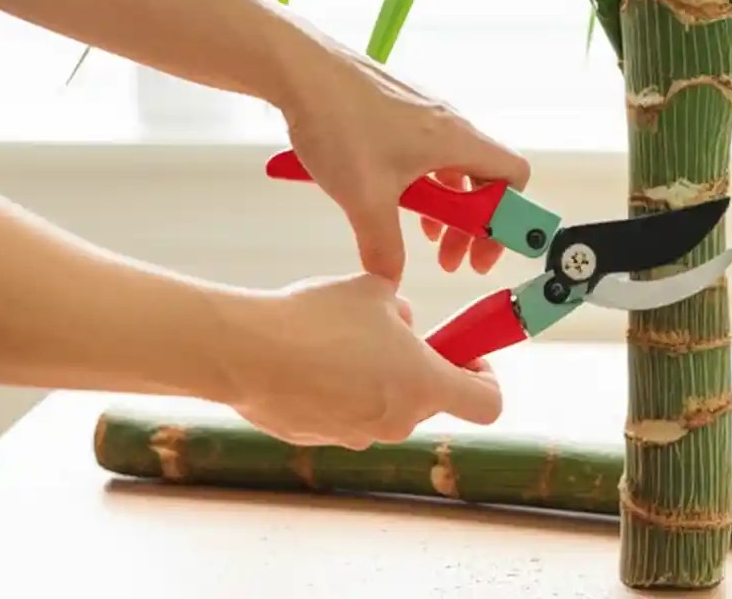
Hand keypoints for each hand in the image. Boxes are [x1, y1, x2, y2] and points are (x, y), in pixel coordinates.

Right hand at [222, 273, 502, 449]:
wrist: (243, 351)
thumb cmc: (316, 317)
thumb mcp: (374, 292)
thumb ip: (400, 312)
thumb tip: (400, 323)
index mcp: (424, 385)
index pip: (487, 403)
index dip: (484, 377)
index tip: (464, 355)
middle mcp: (398, 421)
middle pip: (430, 401)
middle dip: (418, 368)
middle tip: (389, 336)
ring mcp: (357, 436)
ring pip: (384, 407)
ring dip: (375, 379)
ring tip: (338, 342)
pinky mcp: (318, 440)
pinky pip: (343, 414)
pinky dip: (337, 392)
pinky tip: (307, 362)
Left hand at [278, 35, 529, 281]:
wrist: (300, 68)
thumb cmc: (339, 123)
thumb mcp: (363, 198)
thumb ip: (383, 246)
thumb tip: (390, 279)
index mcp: (456, 140)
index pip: (514, 176)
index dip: (508, 219)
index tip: (481, 252)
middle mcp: (450, 124)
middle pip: (485, 180)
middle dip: (472, 225)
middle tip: (450, 259)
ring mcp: (425, 115)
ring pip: (454, 168)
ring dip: (446, 208)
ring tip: (423, 237)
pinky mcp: (401, 110)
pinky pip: (429, 154)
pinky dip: (424, 184)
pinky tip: (394, 201)